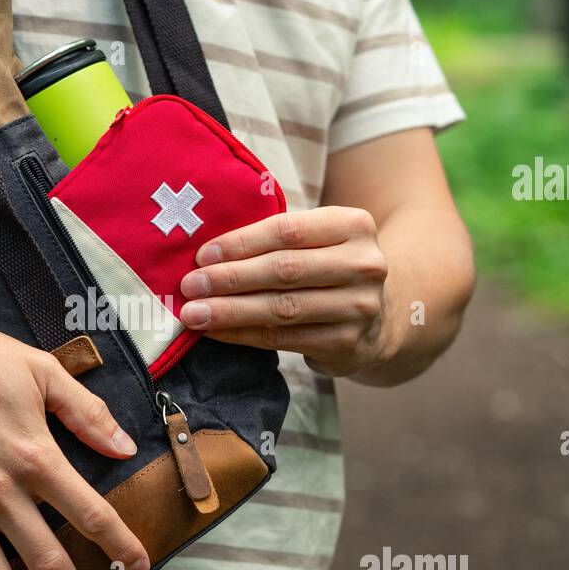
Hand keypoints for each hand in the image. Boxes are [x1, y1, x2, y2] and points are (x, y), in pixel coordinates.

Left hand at [178, 207, 389, 376]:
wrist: (378, 318)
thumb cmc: (327, 268)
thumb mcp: (317, 241)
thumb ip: (276, 241)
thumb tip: (206, 255)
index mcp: (354, 225)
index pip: (288, 231)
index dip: (241, 243)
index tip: (202, 255)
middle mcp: (364, 265)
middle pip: (284, 270)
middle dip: (230, 278)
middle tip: (190, 285)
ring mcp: (359, 308)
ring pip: (282, 308)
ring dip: (231, 311)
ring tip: (194, 313)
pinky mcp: (346, 344)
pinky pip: (282, 339)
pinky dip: (243, 335)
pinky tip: (215, 331)